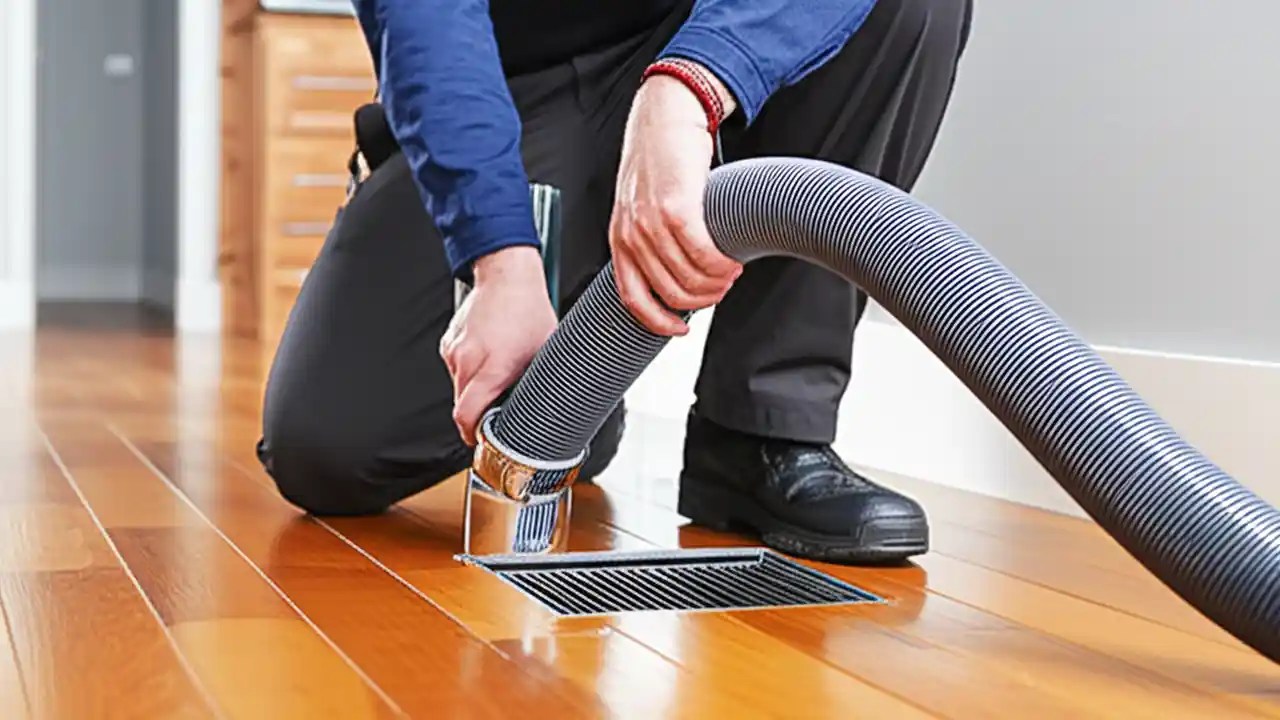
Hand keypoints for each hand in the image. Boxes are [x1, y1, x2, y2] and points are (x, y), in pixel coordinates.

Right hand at [440, 246, 556, 444]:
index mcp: (491, 368)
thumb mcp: (544, 352)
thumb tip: (546, 409)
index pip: (466, 417)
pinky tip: (491, 354)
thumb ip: (538, 384)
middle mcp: (467, 361)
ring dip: (478, 388)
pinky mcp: (449, 343)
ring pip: (460, 386)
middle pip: (463, 405)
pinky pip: (458, 368)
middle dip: (480, 412)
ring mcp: (454, 351)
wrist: (506, 273)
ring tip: (500, 370)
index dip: (473, 435)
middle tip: (501, 409)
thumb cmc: (528, 309)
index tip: (482, 441)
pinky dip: (472, 370)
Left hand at [610, 72, 741, 335]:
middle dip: (703, 299)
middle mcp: (630, 235)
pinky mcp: (675, 207)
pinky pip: (703, 254)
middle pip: (671, 293)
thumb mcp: (642, 207)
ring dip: (718, 283)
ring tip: (731, 272)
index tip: (680, 330)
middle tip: (722, 288)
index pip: (633, 300)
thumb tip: (679, 277)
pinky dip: (721, 265)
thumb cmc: (660, 160)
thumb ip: (651, 242)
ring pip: (690, 278)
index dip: (659, 323)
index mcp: (619, 240)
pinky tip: (732, 261)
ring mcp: (650, 222)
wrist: (666, 116)